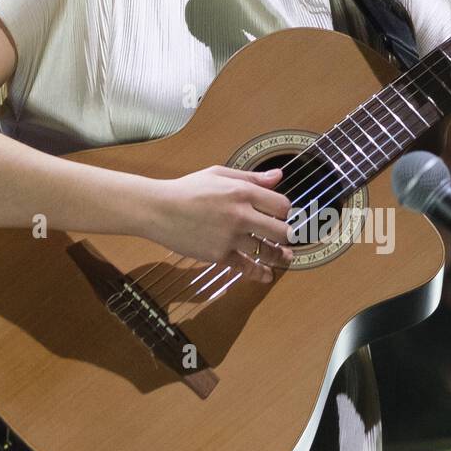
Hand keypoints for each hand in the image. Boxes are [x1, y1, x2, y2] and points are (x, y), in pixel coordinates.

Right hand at [148, 165, 292, 283]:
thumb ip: (251, 177)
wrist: (158, 209)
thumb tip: (278, 176)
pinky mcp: (219, 255)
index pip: (282, 205)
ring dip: (279, 256)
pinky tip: (267, 276)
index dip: (287, 212)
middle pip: (282, 231)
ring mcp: (231, 237)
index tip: (285, 216)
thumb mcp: (219, 174)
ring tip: (285, 258)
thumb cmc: (187, 189)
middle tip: (292, 239)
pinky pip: (246, 267)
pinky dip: (259, 273)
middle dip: (290, 236)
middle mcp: (241, 215)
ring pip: (267, 251)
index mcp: (242, 192)